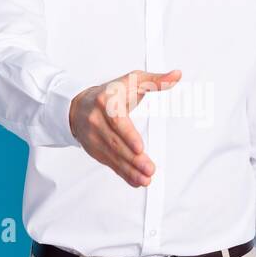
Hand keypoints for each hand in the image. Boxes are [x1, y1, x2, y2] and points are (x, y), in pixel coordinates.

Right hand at [68, 69, 181, 186]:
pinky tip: (137, 181)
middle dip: (134, 159)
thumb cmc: (110, 93)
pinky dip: (124, 174)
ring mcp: (95, 137)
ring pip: (114, 156)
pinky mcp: (96, 150)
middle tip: (150, 169)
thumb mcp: (132, 81)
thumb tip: (176, 75)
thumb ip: (156, 80)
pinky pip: (110, 164)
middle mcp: (97, 120)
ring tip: (146, 178)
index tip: (140, 148)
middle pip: (117, 143)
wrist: (79, 106)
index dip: (128, 136)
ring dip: (131, 170)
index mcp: (106, 100)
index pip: (117, 120)